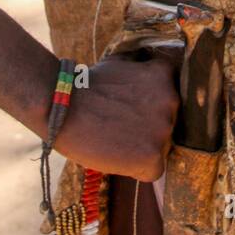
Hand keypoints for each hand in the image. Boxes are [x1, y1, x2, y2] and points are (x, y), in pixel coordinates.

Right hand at [55, 46, 181, 179]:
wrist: (63, 109)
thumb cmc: (85, 87)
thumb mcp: (121, 64)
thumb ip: (142, 69)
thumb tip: (146, 70)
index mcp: (163, 75)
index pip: (168, 96)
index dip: (149, 104)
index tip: (132, 108)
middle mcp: (171, 100)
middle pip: (168, 122)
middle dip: (149, 126)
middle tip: (121, 127)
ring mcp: (164, 129)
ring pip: (162, 146)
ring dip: (143, 147)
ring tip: (116, 141)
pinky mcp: (153, 156)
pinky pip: (153, 169)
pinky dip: (137, 169)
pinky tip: (118, 156)